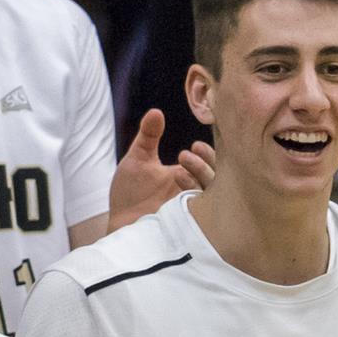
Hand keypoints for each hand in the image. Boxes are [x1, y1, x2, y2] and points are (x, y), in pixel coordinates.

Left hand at [110, 108, 215, 231]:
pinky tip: (183, 195)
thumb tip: (156, 111)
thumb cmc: (130, 193)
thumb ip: (148, 136)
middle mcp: (197, 191)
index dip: (207, 153)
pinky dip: (197, 201)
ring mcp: (196, 209)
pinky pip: (206, 213)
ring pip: (214, 194)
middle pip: (218, 176)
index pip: (210, 161)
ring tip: (178, 172)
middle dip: (204, 164)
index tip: (193, 146)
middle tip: (184, 156)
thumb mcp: (138, 159)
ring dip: (200, 179)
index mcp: (189, 174)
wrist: (120, 223)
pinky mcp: (191, 225)